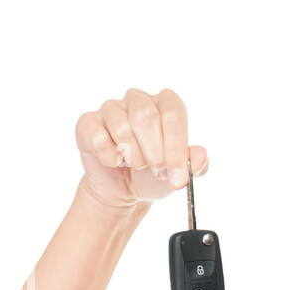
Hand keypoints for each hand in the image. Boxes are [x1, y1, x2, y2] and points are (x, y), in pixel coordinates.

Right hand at [74, 87, 208, 210]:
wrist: (123, 190)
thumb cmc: (154, 175)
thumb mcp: (179, 174)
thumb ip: (195, 164)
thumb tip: (201, 154)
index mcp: (164, 104)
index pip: (173, 112)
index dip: (176, 145)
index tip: (177, 175)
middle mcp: (137, 99)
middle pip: (146, 116)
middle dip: (154, 152)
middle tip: (156, 170)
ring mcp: (111, 108)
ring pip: (122, 128)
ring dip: (133, 157)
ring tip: (136, 165)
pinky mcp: (88, 123)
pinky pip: (98, 138)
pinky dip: (109, 158)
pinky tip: (114, 162)